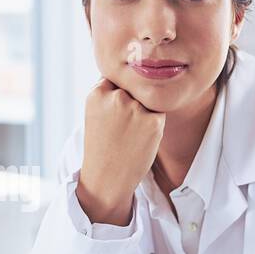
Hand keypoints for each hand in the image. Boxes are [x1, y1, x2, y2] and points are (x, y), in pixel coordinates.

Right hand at [76, 78, 164, 225]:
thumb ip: (109, 93)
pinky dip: (154, 126)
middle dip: (132, 104)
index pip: (116, 78)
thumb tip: (133, 74)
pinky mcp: (153, 121)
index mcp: (96, 94)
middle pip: (134, 89)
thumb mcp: (95, 114)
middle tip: (122, 129)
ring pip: (148, 101)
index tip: (114, 113)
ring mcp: (135, 108)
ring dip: (144, 114)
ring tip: (130, 136)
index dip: (119, 95)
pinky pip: (159, 114)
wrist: (106, 179)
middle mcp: (115, 97)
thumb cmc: (102, 147)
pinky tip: (140, 140)